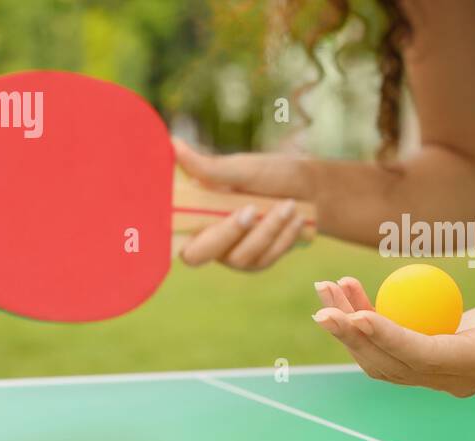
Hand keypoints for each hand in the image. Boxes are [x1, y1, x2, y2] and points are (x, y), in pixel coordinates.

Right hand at [173, 139, 315, 270]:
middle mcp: (207, 237)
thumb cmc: (270, 174)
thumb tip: (173, 144)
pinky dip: (281, 237)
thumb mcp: (241, 168)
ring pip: (239, 257)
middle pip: (196, 255)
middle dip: (226, 233)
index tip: (183, 220)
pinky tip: (296, 219)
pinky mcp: (257, 262)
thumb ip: (207, 168)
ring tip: (289, 205)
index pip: (168, 233)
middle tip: (250, 210)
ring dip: (266, 230)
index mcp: (194, 212)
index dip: (164, 237)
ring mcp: (232, 254)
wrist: (311, 189)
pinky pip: (264, 259)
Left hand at [312, 261, 474, 396]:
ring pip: (382, 359)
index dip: (389, 338)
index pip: (425, 355)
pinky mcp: (427, 360)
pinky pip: (386, 345)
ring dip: (349, 329)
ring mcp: (438, 373)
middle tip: (324, 306)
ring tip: (326, 290)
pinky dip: (363, 322)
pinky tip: (347, 292)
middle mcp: (454, 376)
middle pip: (393, 365)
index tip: (358, 315)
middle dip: (354, 338)